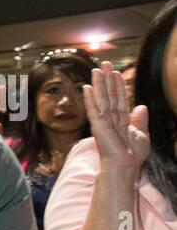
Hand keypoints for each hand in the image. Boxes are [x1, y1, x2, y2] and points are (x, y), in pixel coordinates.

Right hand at [84, 60, 148, 174]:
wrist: (126, 166)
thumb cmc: (133, 155)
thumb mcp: (142, 134)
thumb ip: (140, 120)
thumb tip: (141, 107)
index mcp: (122, 120)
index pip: (119, 98)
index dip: (118, 85)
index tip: (115, 72)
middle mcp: (111, 119)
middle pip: (109, 95)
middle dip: (107, 79)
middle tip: (104, 64)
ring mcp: (103, 122)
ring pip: (101, 99)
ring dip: (98, 83)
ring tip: (96, 69)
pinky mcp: (98, 126)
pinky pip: (93, 110)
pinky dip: (90, 99)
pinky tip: (87, 88)